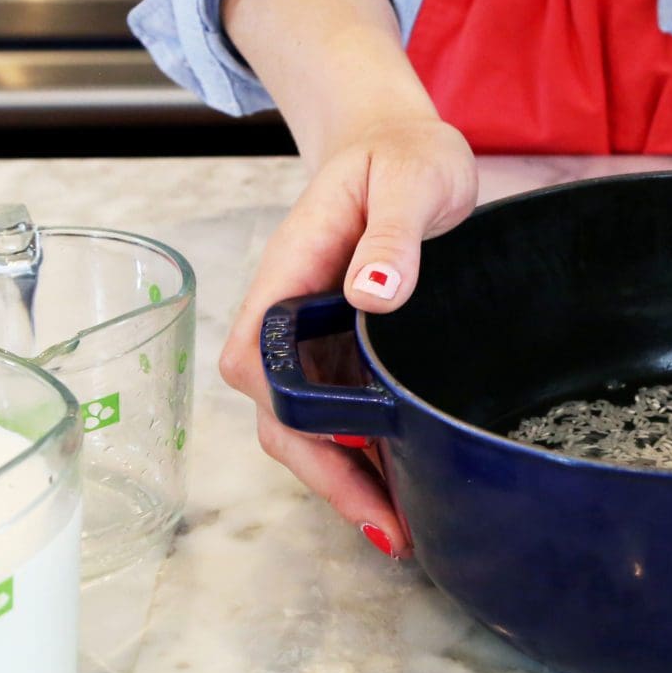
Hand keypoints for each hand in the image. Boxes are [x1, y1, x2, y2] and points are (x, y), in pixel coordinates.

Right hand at [217, 115, 477, 555]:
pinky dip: (365, 448)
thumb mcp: (411, 181)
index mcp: (290, 272)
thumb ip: (393, 235)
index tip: (350, 467)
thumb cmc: (403, 156)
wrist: (400, 143)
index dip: (295, 424)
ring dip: (346, 473)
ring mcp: (312, 332)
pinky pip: (339, 406)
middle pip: (281, 412)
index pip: (260, 364)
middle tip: (391, 529)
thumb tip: (374, 292)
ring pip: (308, 419)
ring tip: (403, 523)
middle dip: (327, 476)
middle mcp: (289, 311)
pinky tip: (404, 478)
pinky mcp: (341, 343)